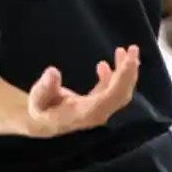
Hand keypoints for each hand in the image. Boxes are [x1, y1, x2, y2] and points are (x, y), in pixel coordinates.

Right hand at [24, 46, 139, 137]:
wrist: (41, 122)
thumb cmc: (40, 108)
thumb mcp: (38, 97)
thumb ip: (45, 87)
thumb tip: (52, 72)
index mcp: (86, 113)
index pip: (111, 96)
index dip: (122, 77)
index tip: (130, 59)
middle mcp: (97, 113)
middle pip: (121, 94)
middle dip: (130, 71)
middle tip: (133, 49)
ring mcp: (100, 110)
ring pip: (120, 92)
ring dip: (125, 71)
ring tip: (125, 51)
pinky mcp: (99, 105)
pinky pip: (112, 91)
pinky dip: (114, 76)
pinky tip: (103, 65)